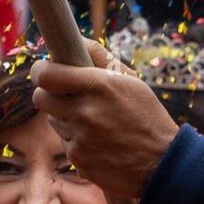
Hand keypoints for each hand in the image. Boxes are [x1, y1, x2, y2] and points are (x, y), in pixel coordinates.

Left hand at [31, 39, 178, 199]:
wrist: (162, 163)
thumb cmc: (147, 116)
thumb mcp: (132, 81)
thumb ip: (101, 58)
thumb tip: (77, 40)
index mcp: (99, 86)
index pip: (47, 75)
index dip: (41, 70)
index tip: (44, 69)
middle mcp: (86, 112)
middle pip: (41, 97)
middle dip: (49, 93)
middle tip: (65, 94)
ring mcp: (80, 139)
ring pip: (53, 120)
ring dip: (65, 117)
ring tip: (93, 120)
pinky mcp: (79, 160)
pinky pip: (66, 143)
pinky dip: (76, 140)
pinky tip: (99, 140)